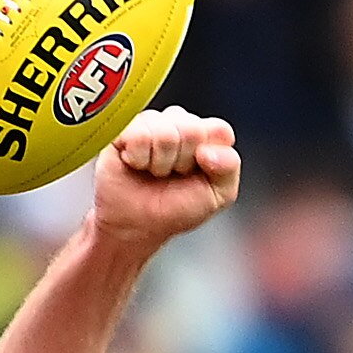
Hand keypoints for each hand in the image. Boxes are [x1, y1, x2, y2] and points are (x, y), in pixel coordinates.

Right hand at [89, 109, 242, 251]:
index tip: (197, 174)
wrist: (133, 228)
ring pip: (166, 131)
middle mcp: (178, 124)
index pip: (219, 130)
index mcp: (204, 136)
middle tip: (170, 177)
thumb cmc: (172, 211)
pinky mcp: (123, 128)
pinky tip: (134, 165)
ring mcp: (151, 124)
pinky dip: (138, 158)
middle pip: (193, 129)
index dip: (209, 157)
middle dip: (183, 162)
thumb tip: (208, 150)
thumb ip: (229, 167)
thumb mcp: (217, 196)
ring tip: (152, 173)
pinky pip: (139, 134)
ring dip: (159, 162)